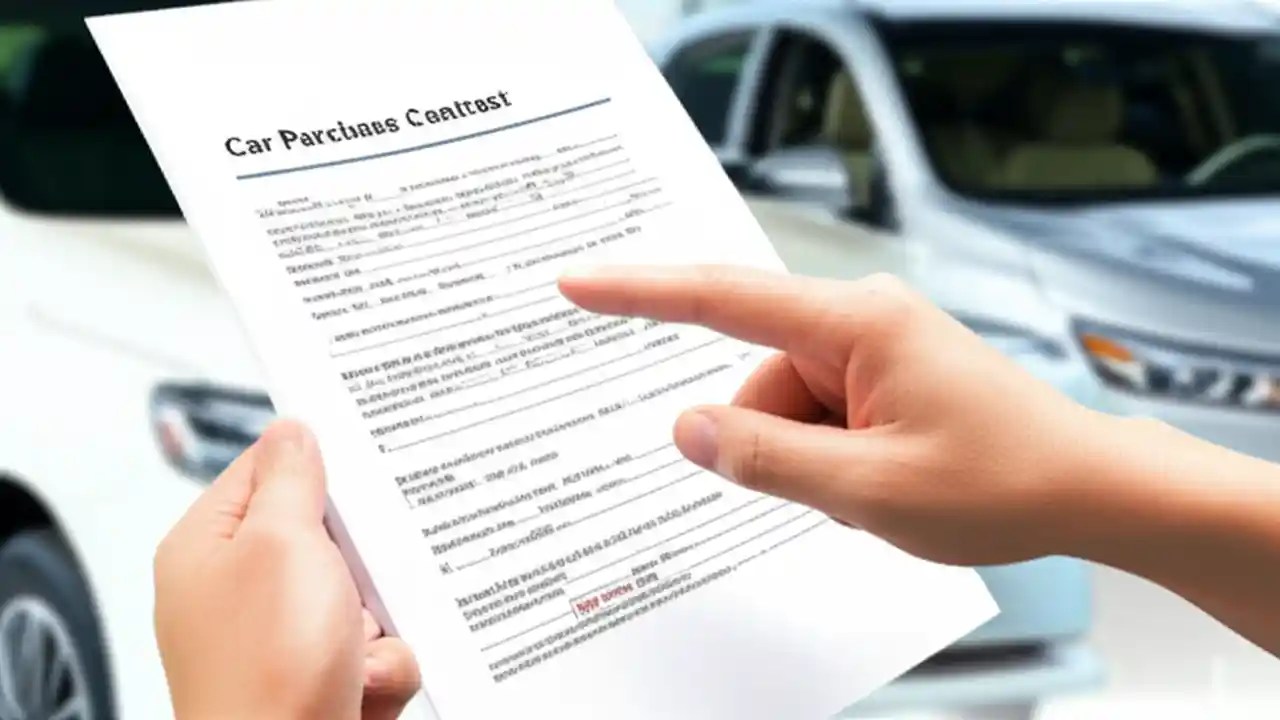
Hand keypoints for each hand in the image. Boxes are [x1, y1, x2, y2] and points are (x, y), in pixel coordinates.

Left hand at [154, 421, 420, 719]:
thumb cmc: (263, 671)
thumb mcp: (279, 545)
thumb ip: (290, 478)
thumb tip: (292, 430)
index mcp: (211, 547)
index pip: (266, 470)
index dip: (317, 462)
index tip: (360, 457)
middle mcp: (242, 590)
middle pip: (329, 536)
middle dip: (362, 563)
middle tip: (353, 580)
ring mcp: (282, 637)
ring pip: (364, 595)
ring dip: (378, 622)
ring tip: (353, 652)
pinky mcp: (319, 676)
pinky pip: (375, 647)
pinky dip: (380, 666)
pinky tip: (358, 685)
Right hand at [560, 266, 1114, 565]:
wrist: (1088, 488)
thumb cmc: (1002, 481)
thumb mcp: (868, 488)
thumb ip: (765, 457)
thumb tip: (687, 429)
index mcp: (857, 323)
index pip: (724, 299)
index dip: (640, 292)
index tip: (579, 282)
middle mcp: (862, 318)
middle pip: (758, 381)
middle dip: (776, 446)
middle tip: (843, 491)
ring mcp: (876, 345)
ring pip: (786, 407)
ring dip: (810, 459)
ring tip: (879, 488)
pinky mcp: (885, 371)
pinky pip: (819, 414)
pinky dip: (831, 455)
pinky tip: (884, 479)